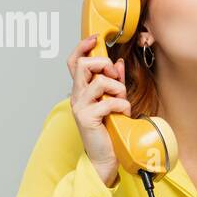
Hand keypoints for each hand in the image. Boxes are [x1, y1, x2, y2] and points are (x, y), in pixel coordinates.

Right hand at [67, 34, 129, 186]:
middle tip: (115, 78)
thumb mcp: (113, 100)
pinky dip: (122, 106)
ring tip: (121, 101)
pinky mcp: (87, 118)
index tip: (95, 38)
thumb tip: (118, 63)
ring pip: (100, 82)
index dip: (82, 47)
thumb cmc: (108, 130)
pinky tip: (122, 114)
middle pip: (83, 64)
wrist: (104, 158)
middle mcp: (77, 96)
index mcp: (81, 90)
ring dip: (118, 89)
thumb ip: (114, 82)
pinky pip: (109, 101)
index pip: (74, 62)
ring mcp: (80, 106)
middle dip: (103, 65)